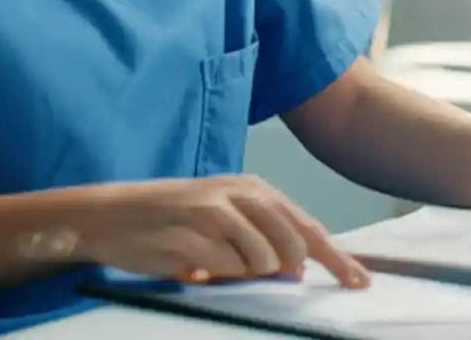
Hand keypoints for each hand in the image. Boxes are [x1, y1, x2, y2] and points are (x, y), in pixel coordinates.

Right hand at [81, 174, 370, 287]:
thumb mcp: (222, 214)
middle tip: (286, 282)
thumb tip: (301, 265)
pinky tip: (194, 264)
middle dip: (292, 270)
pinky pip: (225, 271)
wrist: (112, 214)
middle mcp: (237, 195)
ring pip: (260, 262)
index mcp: (250, 188)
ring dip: (243, 272)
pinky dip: (216, 275)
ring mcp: (214, 214)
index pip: (305, 226)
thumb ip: (261, 232)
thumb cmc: (171, 217)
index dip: (336, 258)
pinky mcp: (192, 237)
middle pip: (293, 244)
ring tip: (213, 263)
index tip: (359, 282)